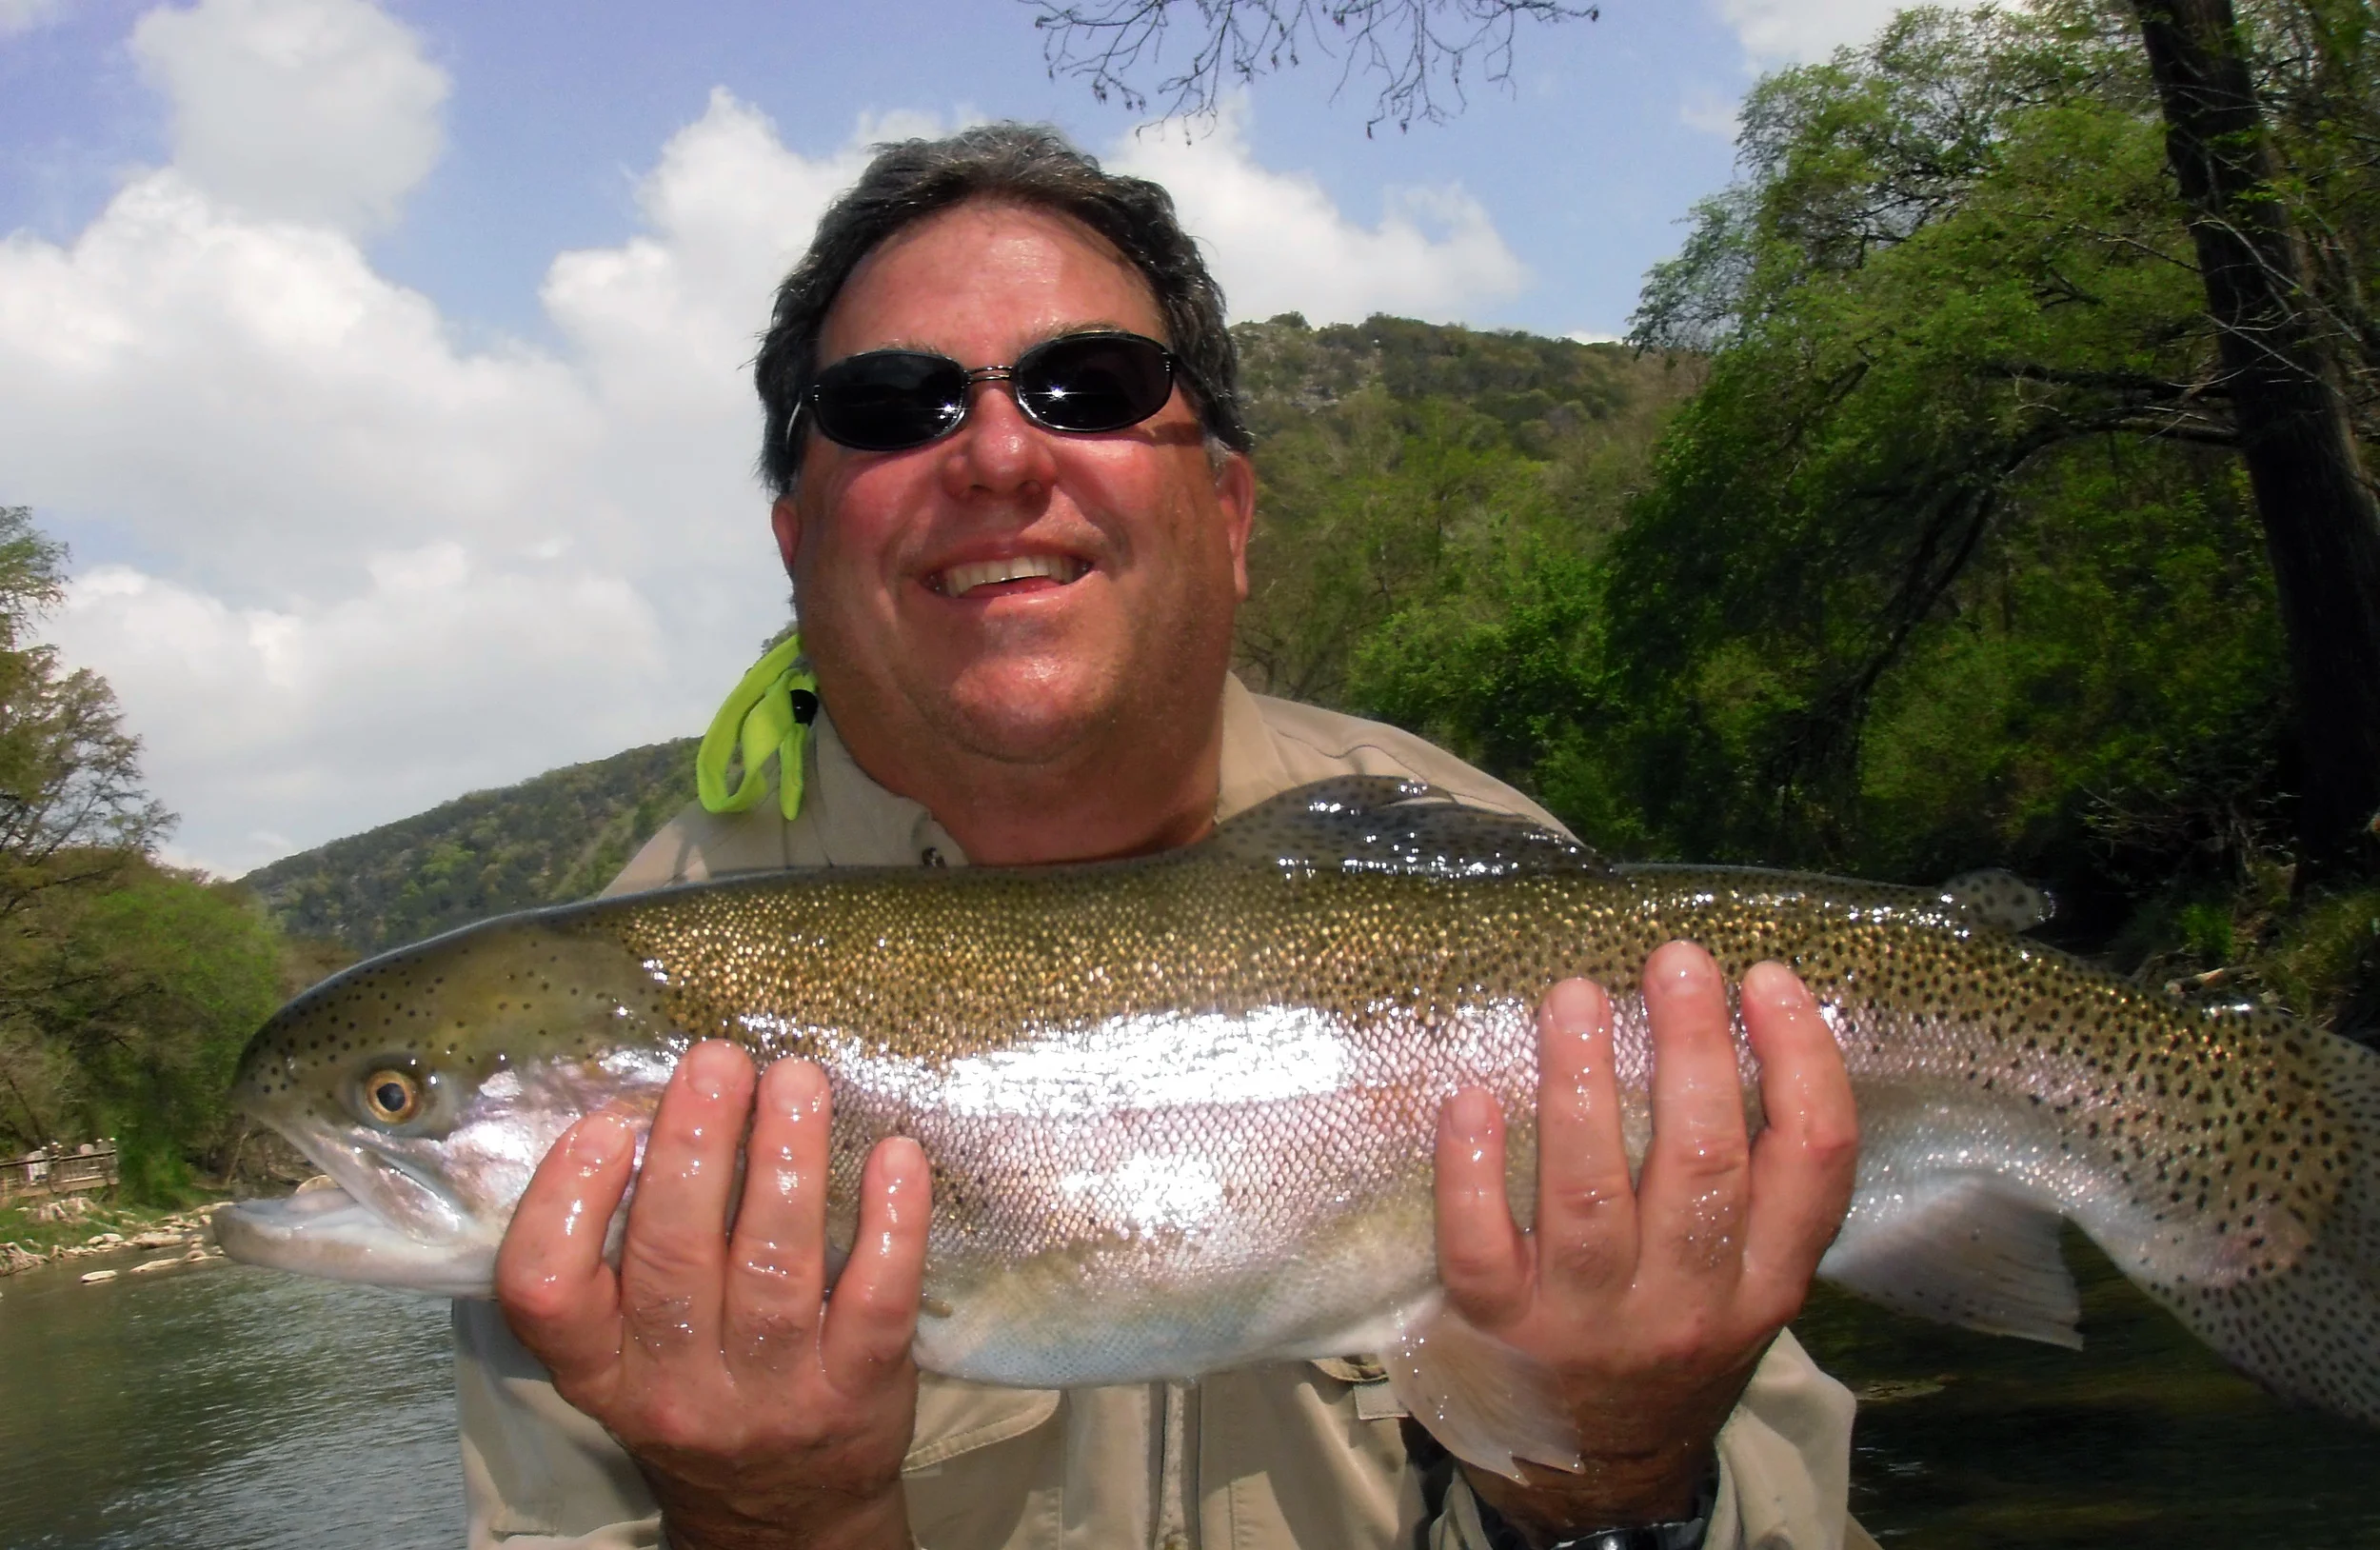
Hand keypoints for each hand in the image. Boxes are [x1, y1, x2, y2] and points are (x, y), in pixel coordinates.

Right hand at [495, 1041, 930, 1549]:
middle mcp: (676, 1388)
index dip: (566, 1204)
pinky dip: (890, 1223)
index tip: (604, 1125)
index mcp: (602, 1369)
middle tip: (718, 1061)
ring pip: (775, 1267)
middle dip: (696, 1147)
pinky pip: (876, 1298)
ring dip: (788, 1160)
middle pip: (673, 1259)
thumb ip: (627, 1254)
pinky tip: (894, 1156)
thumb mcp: (632, 1353)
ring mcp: (773, 1394)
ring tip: (797, 1080)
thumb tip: (654, 1104)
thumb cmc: (702, 1392)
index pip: (546, 1296)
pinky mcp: (858, 1390)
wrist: (785, 1515)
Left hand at [1432, 942, 1857, 1540]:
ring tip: (1573, 996)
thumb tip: (1740, 1018)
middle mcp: (1688, 1303)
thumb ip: (1753, 1183)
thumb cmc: (1672, 1335)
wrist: (1602, 1471)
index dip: (1800, 1062)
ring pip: (1591, 1193)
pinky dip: (1472, 1170)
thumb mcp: (1744, 1280)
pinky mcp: (1501, 1327)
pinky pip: (1482, 1245)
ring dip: (1581, 1083)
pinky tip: (1470, 1099)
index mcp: (1766, 1281)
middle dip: (1691, 1049)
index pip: (1813, 1162)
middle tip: (1675, 962)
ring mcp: (1590, 1319)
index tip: (1769, 980)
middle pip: (1702, 1162)